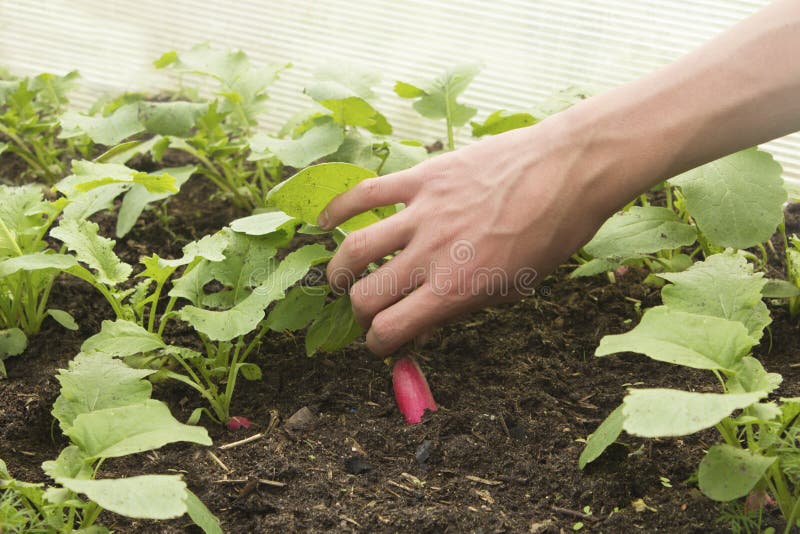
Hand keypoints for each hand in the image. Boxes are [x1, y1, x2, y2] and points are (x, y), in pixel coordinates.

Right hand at [319, 113, 616, 354]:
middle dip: (361, 313)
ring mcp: (422, 214)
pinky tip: (326, 222)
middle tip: (369, 311)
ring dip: (341, 271)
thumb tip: (424, 322)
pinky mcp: (421, 179)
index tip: (384, 342)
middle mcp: (432, 255)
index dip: (380, 344)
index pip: (392, 329)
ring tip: (342, 277)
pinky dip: (339, 210)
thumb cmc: (550, 233)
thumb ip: (463, 306)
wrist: (567, 169)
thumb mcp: (513, 287)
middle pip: (367, 295)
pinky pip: (367, 194)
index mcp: (456, 290)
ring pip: (356, 249)